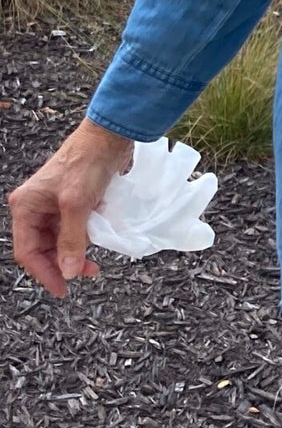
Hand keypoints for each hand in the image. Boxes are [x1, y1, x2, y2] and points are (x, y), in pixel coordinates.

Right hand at [8, 121, 133, 296]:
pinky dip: (84, 239)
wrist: (108, 138)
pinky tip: (97, 240)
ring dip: (75, 253)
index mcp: (26, 207)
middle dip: (63, 264)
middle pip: (42, 248)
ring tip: (94, 262)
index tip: (63, 289)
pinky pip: (73, 230)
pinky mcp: (71, 203)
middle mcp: (34, 208)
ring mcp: (53, 206)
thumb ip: (72, 241)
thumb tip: (68, 272)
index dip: (44, 272)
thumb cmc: (87, 165)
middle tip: (87, 273)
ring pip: (59, 241)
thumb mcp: (77, 206)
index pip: (27, 251)